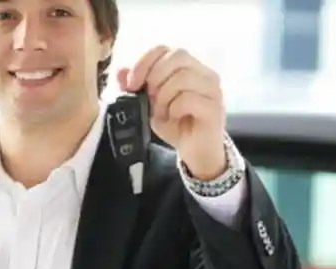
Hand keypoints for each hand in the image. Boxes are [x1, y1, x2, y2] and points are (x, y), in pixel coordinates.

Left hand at [117, 46, 227, 179]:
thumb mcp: (148, 104)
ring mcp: (212, 89)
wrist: (195, 151)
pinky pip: (189, 99)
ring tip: (162, 112)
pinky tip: (173, 118)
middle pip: (177, 56)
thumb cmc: (175, 124)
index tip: (131, 84)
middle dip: (155, 77)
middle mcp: (204, 73)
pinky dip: (174, 109)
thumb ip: (134, 87)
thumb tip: (121, 72)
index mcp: (188, 66)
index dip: (144, 62)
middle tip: (149, 98)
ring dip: (164, 96)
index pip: (164, 49)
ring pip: (183, 77)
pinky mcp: (215, 108)